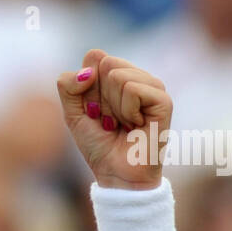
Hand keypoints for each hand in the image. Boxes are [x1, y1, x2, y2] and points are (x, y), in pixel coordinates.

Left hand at [57, 49, 172, 188]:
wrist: (116, 173)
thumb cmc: (98, 145)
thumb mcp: (72, 113)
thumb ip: (67, 85)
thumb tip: (89, 69)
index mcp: (118, 74)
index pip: (95, 57)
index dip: (86, 87)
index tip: (95, 110)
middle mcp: (137, 76)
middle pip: (106, 64)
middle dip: (99, 96)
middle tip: (109, 118)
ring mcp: (152, 87)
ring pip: (118, 76)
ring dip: (113, 106)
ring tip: (123, 123)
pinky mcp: (163, 100)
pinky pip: (133, 89)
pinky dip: (127, 111)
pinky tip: (135, 125)